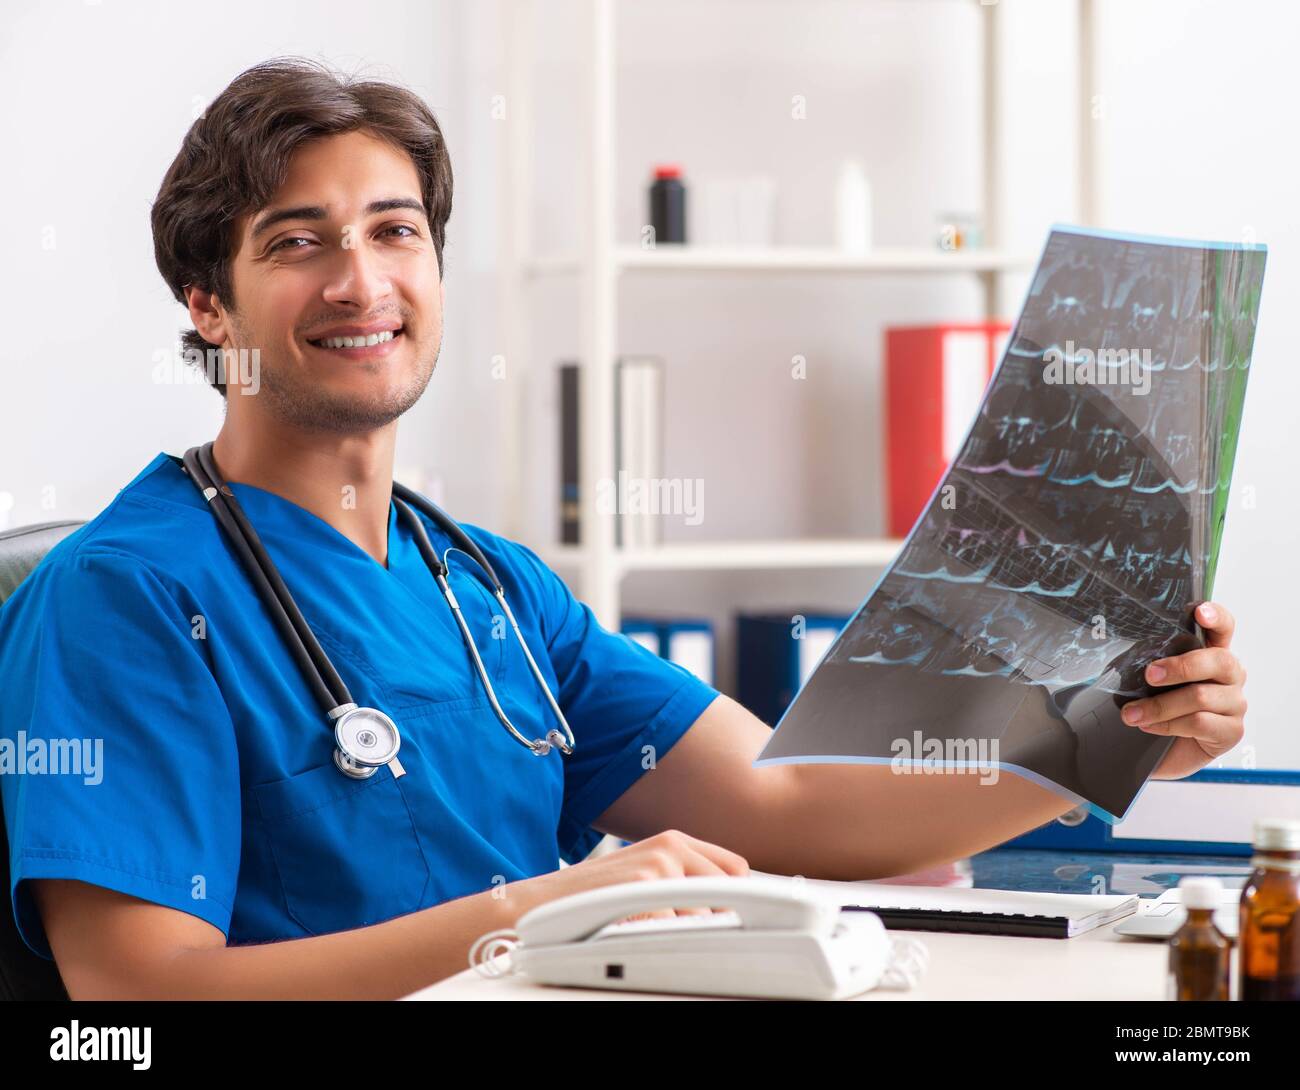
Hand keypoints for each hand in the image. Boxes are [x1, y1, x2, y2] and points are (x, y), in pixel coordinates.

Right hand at [501, 829, 749, 925]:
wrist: (543, 904)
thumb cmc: (594, 898)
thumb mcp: (644, 875)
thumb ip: (685, 880)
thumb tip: (732, 906)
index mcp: (674, 840)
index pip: (736, 868)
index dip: (738, 897)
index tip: (747, 916)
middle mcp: (672, 846)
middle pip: (729, 891)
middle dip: (716, 917)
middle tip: (688, 932)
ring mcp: (661, 865)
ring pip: (707, 915)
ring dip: (687, 932)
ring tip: (651, 931)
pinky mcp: (647, 887)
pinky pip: (681, 928)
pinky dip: (666, 942)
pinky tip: (639, 935)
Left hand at [1121, 602, 1246, 779]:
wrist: (1156, 752)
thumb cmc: (1155, 708)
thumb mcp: (1150, 681)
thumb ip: (1152, 662)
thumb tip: (1120, 646)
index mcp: (1212, 654)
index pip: (1224, 628)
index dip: (1216, 617)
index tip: (1199, 611)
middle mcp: (1230, 676)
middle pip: (1218, 660)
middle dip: (1180, 666)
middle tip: (1149, 674)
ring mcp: (1234, 704)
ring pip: (1201, 696)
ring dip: (1160, 705)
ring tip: (1132, 714)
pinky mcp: (1231, 731)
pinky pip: (1200, 722)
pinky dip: (1168, 724)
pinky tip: (1149, 728)